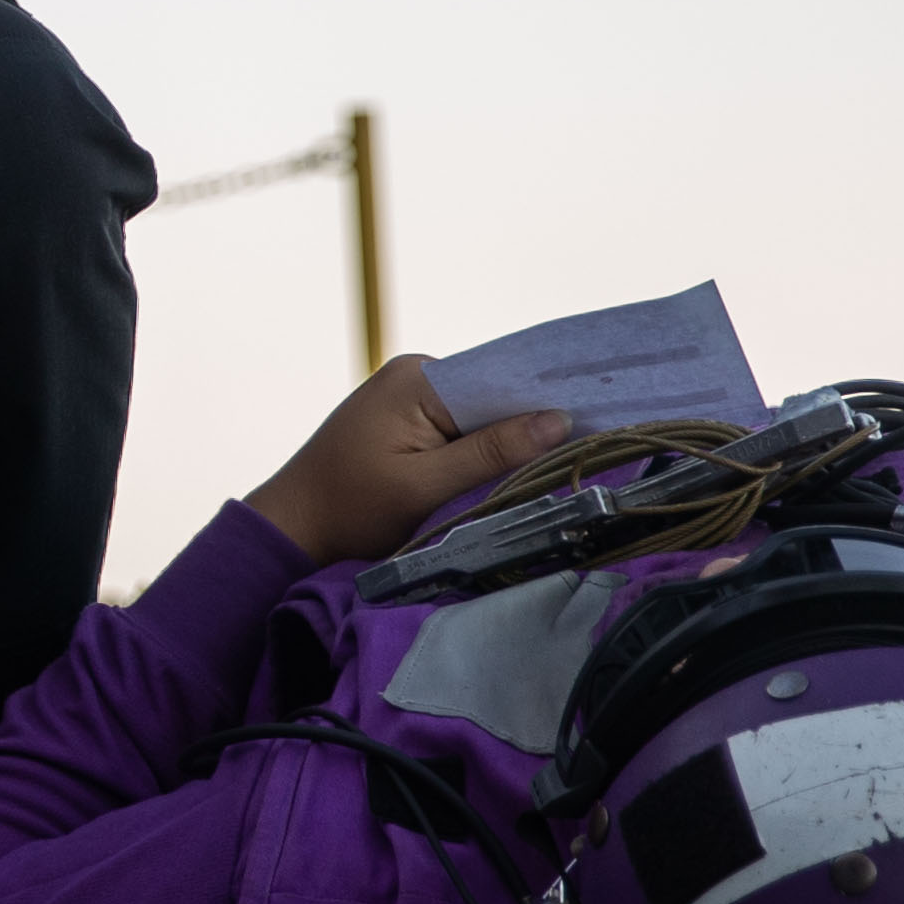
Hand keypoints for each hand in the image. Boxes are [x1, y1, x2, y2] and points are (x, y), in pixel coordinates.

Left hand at [244, 358, 575, 567]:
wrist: (293, 527)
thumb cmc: (349, 509)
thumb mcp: (425, 486)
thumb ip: (490, 453)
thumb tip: (559, 421)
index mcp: (418, 378)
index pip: (502, 376)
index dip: (553, 393)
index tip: (609, 403)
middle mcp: (416, 376)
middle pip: (497, 394)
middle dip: (541, 418)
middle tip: (607, 433)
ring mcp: (413, 398)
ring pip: (484, 414)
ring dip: (517, 438)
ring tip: (579, 451)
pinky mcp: (411, 423)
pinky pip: (464, 429)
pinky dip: (491, 448)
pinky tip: (527, 466)